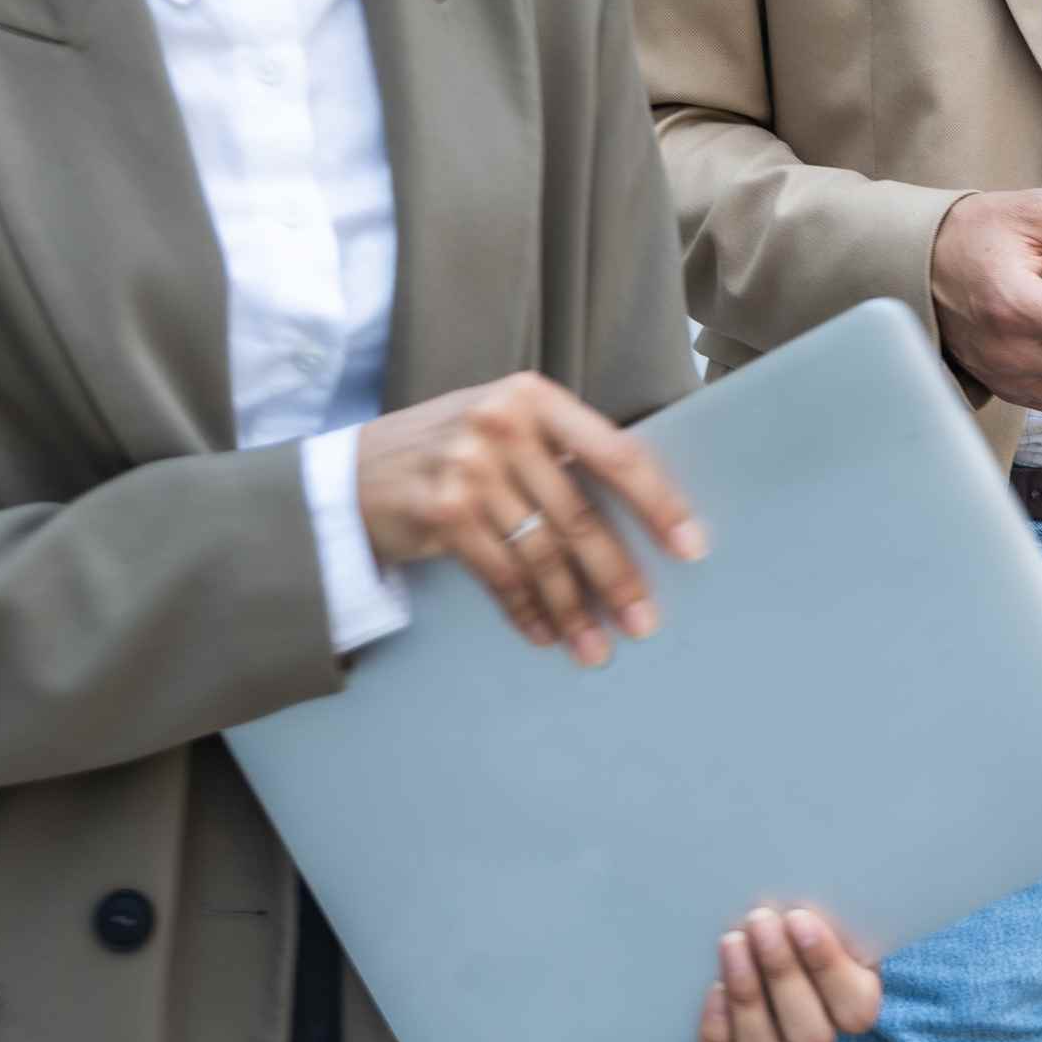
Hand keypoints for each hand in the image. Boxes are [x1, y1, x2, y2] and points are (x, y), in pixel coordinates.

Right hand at [351, 374, 705, 665]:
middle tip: (645, 620)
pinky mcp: (441, 513)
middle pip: (579, 515)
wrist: (350, 473)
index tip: (690, 546)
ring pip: (541, 553)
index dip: (657, 503)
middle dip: (617, 576)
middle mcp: (502, 425)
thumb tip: (639, 513)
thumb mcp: (501, 426)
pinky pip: (501, 574)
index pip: (614, 453)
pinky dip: (527, 610)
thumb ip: (557, 452)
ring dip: (573, 607)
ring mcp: (468, 468)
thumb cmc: (446, 450)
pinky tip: (546, 634)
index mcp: (532, 396)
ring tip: (596, 645)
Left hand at [694, 903, 880, 1041]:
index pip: (855, 1010)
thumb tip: (814, 887)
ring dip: (747, 1001)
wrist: (766, 920)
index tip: (801, 917)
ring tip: (733, 943)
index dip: (827, 967)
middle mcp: (816, 1033)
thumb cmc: (802, 908)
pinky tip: (714, 991)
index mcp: (855, 1000)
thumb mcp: (828, 900)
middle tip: (761, 920)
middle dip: (781, 973)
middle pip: (810, 1037)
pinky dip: (716, 1040)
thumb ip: (831, 903)